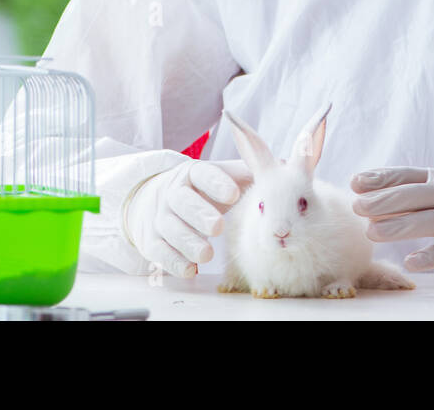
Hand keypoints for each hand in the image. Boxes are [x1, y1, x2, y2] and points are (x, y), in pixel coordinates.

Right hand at [124, 159, 251, 277]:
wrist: (153, 200)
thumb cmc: (200, 191)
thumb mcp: (220, 177)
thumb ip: (246, 173)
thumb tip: (282, 165)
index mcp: (192, 174)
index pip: (203, 174)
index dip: (217, 183)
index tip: (234, 194)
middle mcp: (172, 193)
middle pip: (182, 201)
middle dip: (200, 214)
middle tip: (219, 227)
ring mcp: (159, 217)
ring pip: (170, 229)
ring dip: (188, 242)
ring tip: (207, 254)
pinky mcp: (151, 241)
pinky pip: (159, 252)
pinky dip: (174, 262)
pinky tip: (190, 269)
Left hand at [350, 167, 433, 271]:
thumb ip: (420, 197)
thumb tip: (378, 200)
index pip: (406, 175)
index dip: (380, 178)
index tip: (355, 182)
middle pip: (412, 195)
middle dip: (382, 200)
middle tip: (356, 207)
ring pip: (426, 220)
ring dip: (397, 226)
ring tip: (371, 233)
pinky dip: (430, 256)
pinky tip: (411, 262)